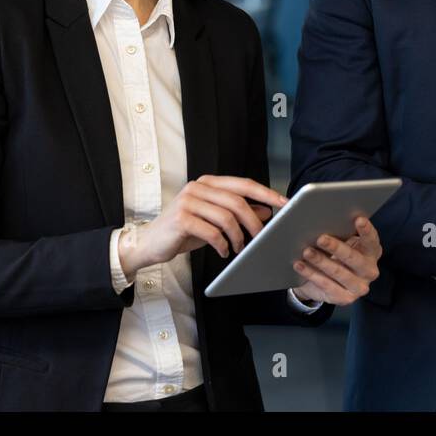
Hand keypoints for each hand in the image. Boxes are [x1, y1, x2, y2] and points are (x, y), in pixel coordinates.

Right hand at [119, 175, 285, 279]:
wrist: (150, 243)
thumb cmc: (184, 230)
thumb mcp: (215, 221)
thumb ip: (238, 213)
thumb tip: (266, 211)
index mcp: (208, 182)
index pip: (243, 184)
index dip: (266, 193)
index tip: (285, 203)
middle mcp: (198, 187)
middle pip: (237, 201)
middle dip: (254, 222)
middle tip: (261, 238)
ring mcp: (188, 201)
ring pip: (227, 217)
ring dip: (238, 237)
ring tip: (238, 249)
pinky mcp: (181, 218)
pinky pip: (212, 232)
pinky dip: (222, 244)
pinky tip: (223, 252)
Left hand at [292, 216, 381, 305]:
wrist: (328, 281)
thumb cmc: (336, 253)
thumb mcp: (341, 240)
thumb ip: (338, 228)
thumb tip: (320, 211)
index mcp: (372, 251)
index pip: (372, 240)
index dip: (366, 230)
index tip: (358, 219)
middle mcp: (370, 270)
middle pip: (354, 258)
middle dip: (336, 247)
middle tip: (321, 238)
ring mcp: (359, 286)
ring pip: (339, 273)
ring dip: (321, 261)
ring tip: (306, 251)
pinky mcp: (345, 298)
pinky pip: (327, 286)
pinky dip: (311, 275)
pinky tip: (300, 265)